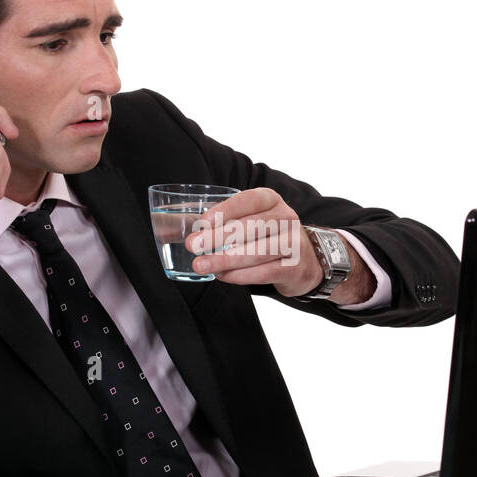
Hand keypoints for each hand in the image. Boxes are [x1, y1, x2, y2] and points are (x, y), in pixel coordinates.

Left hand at [183, 188, 323, 297]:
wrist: (309, 260)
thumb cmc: (269, 236)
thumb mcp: (251, 220)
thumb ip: (216, 222)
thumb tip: (167, 228)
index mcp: (272, 200)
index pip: (249, 200)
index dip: (225, 210)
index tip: (201, 222)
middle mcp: (286, 217)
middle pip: (250, 227)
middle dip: (218, 237)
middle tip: (193, 246)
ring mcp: (293, 242)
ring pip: (256, 251)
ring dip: (225, 260)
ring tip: (202, 265)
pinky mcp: (294, 267)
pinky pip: (263, 272)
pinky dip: (240, 275)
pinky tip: (223, 276)